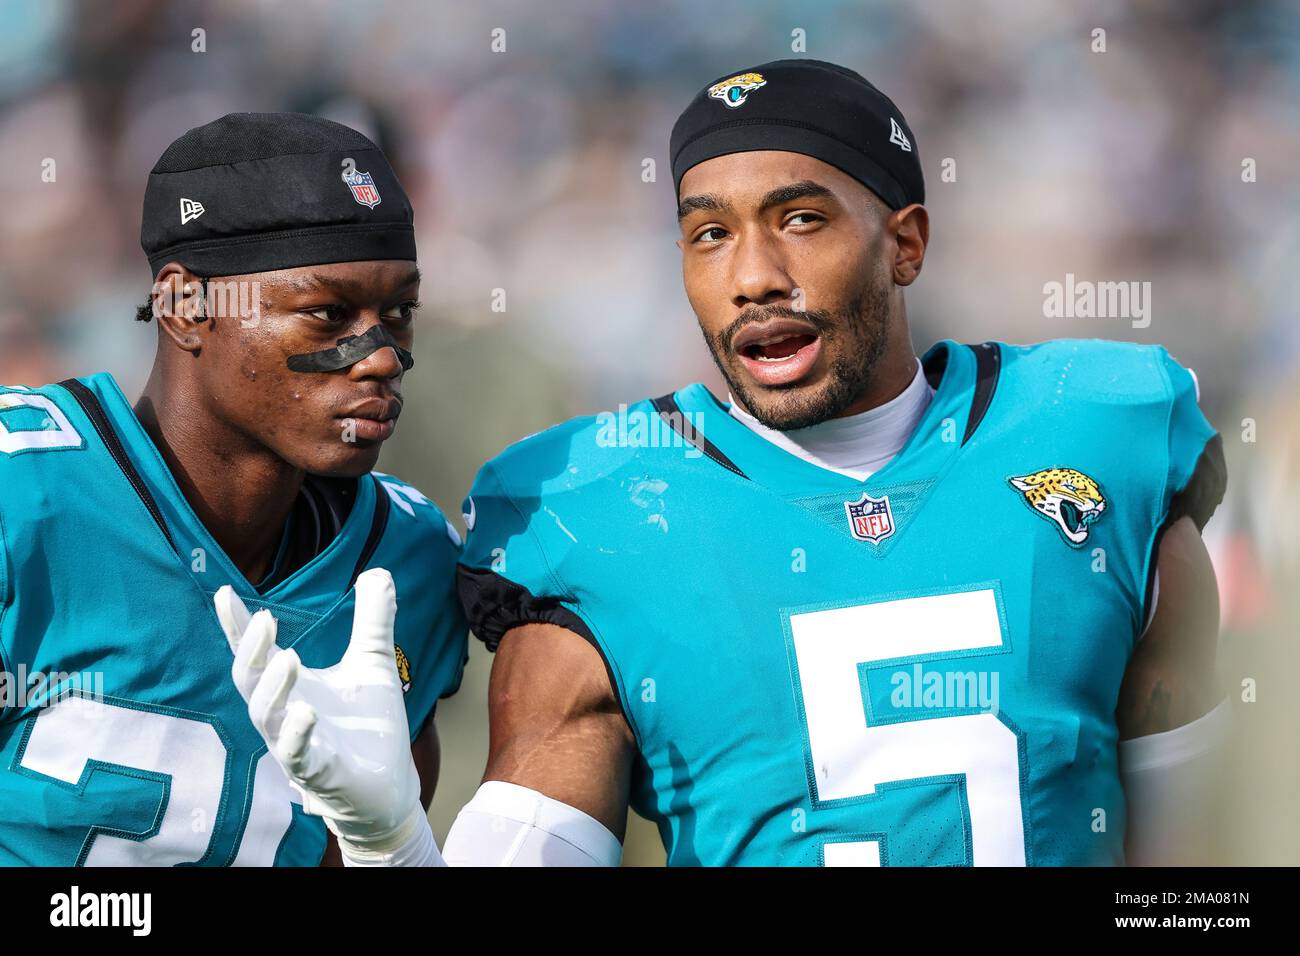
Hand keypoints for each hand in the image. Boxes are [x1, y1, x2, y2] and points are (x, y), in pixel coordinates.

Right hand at [214, 568, 423, 852]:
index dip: (237, 625)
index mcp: (290, 685)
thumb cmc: (370, 725)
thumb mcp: (373, 662)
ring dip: (273, 687)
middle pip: (249, 680)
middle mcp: (283, 712)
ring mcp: (295, 744)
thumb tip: (378, 571)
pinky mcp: (315, 772)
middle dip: (250, 650)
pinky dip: (296, 733)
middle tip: (265, 618)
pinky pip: (295, 755)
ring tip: (290, 657)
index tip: (225, 592)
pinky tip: (305, 712)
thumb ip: (372, 619)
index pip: (255, 651)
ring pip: (265, 716)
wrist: (390, 783)